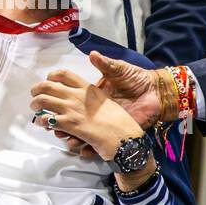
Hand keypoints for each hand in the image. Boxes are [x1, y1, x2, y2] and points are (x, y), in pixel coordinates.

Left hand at [29, 68, 143, 160]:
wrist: (125, 136)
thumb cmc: (119, 121)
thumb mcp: (106, 101)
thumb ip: (92, 97)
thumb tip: (83, 97)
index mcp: (87, 88)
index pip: (63, 74)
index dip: (51, 76)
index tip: (48, 80)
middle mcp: (77, 96)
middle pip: (47, 85)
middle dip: (37, 90)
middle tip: (34, 96)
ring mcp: (72, 110)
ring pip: (43, 101)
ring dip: (35, 105)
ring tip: (35, 109)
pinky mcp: (69, 125)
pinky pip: (47, 120)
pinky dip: (41, 121)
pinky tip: (42, 123)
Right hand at [50, 52, 169, 158]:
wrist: (156, 94)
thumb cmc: (136, 79)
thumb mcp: (120, 70)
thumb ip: (106, 64)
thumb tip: (92, 54)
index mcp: (93, 94)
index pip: (70, 98)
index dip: (59, 101)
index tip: (49, 102)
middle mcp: (94, 109)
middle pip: (72, 118)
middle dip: (60, 122)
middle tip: (53, 126)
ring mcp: (103, 122)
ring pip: (83, 133)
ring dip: (72, 138)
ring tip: (67, 140)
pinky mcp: (113, 132)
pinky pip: (98, 143)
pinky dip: (90, 149)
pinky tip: (84, 150)